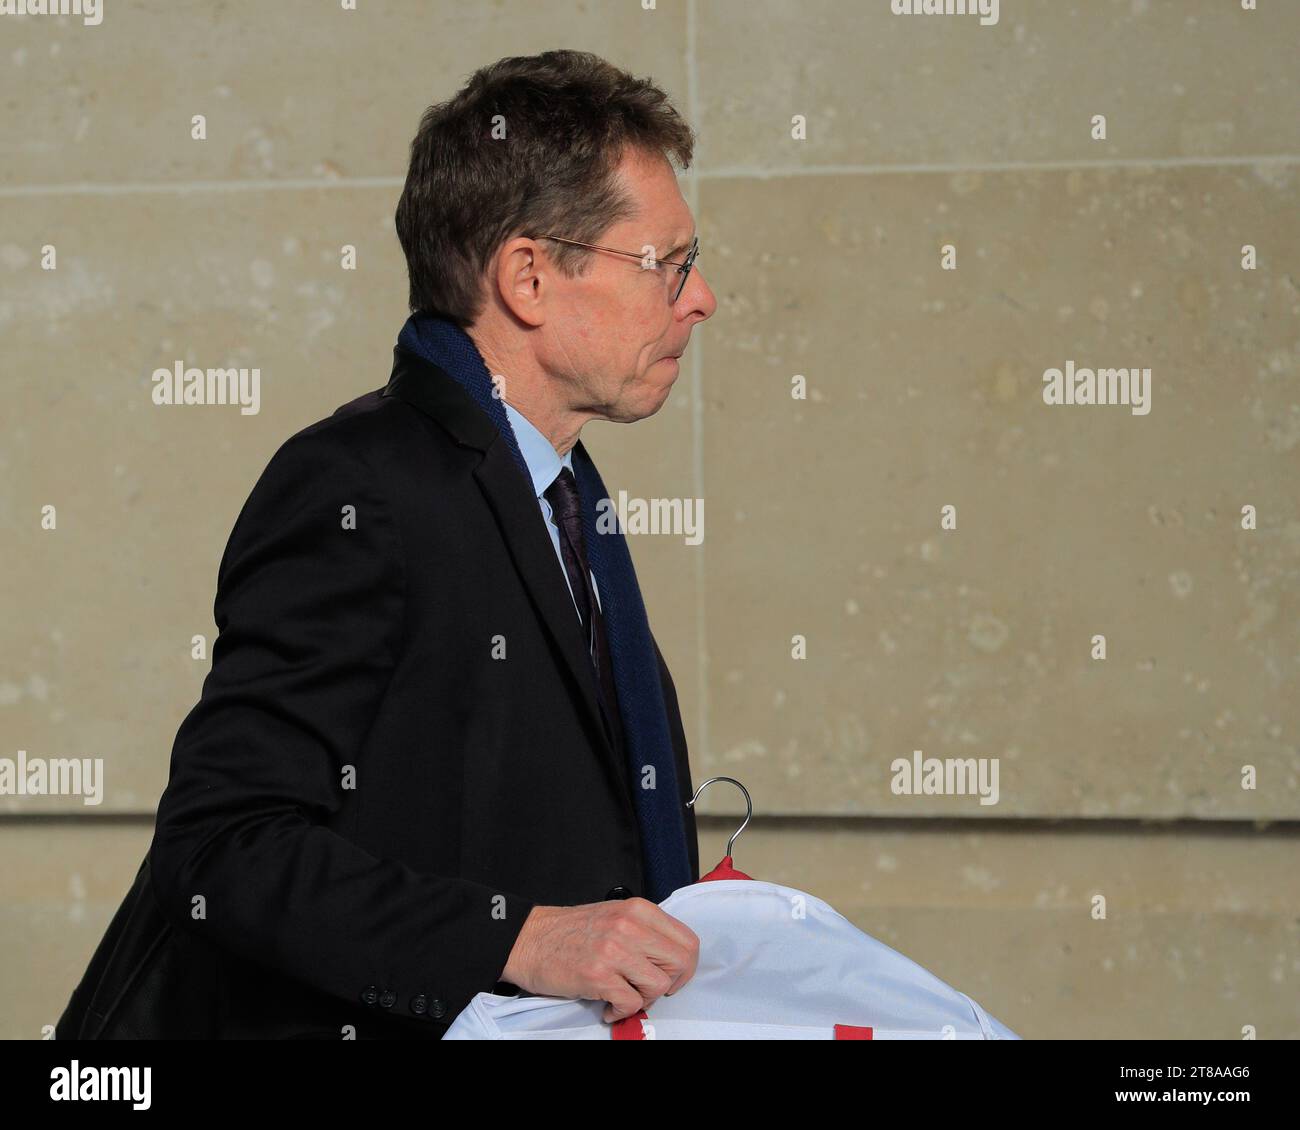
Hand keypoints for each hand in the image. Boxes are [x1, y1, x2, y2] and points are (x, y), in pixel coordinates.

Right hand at [500, 899, 698, 1021]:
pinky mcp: (598, 976)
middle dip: (670, 984)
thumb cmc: (570, 931)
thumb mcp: (615, 916)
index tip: (672, 975)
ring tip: (624, 995)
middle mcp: (630, 926)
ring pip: (659, 986)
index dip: (686, 965)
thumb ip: (645, 931)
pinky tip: (608, 1005)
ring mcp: (614, 951)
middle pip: (680, 963)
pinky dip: (622, 1012)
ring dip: (644, 998)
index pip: (688, 940)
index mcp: (638, 910)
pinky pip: (631, 1004)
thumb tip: (671, 958)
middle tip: (649, 989)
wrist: (529, 939)